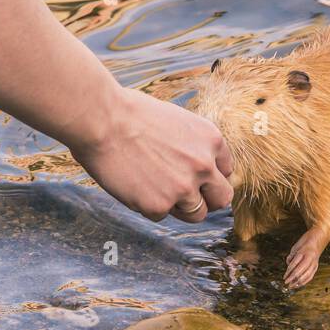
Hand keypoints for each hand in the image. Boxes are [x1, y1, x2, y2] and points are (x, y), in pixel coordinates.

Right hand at [70, 87, 233, 222]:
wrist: (103, 120)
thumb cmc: (131, 114)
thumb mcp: (177, 121)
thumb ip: (193, 146)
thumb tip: (197, 168)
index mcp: (211, 139)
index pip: (226, 171)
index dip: (210, 176)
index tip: (196, 178)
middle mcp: (204, 165)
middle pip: (222, 198)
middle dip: (207, 199)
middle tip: (186, 196)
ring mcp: (183, 188)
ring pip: (196, 214)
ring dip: (179, 207)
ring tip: (154, 188)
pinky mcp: (158, 206)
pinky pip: (161, 216)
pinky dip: (148, 206)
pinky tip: (133, 185)